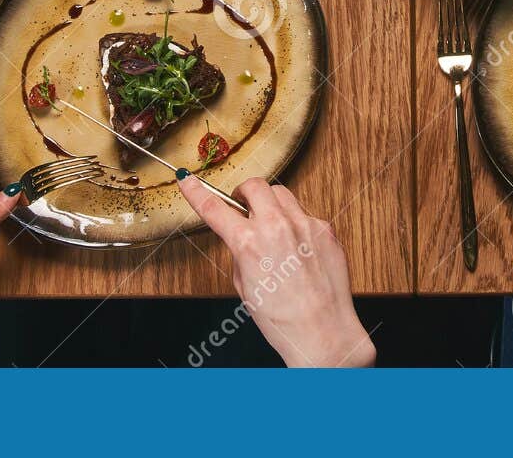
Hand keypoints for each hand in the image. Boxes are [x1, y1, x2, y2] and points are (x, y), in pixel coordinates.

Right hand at [178, 175, 374, 366]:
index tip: (187, 180)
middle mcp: (277, 227)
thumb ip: (241, 253)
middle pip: (255, 185)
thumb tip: (242, 235)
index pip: (213, 208)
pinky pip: (305, 216)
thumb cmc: (283, 320)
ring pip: (282, 195)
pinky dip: (297, 226)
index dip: (196, 192)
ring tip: (273, 229)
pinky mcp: (325, 230)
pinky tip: (299, 250)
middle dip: (244, 192)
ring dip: (271, 205)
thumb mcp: (245, 287)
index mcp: (249, 244)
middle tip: (243, 205)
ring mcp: (305, 225)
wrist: (323, 332)